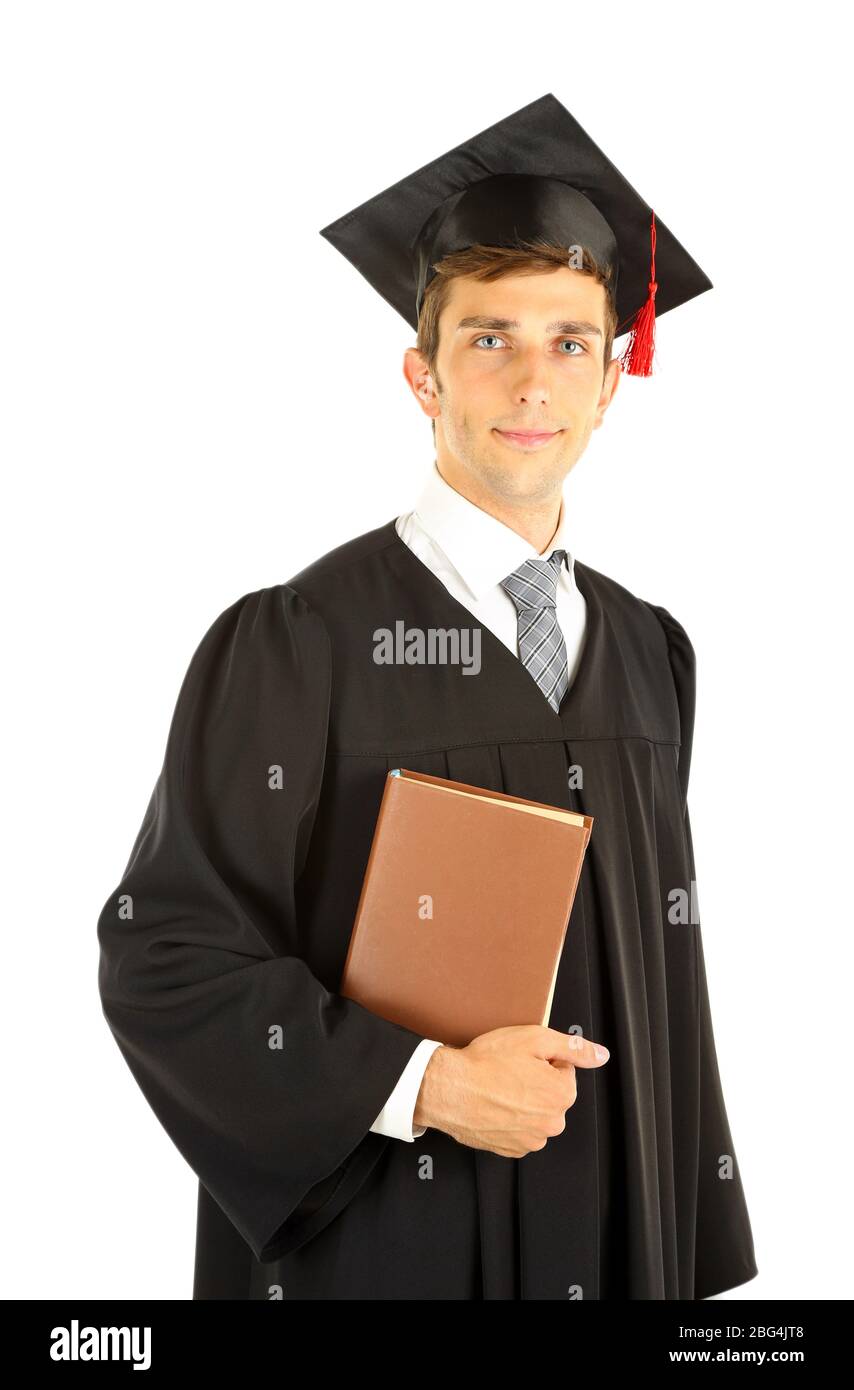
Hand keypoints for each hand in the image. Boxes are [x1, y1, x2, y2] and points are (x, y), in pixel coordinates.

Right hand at [412, 1025, 608, 1157]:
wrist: (449, 1089)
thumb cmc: (486, 1063)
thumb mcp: (534, 1039)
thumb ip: (573, 1047)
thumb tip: (600, 1055)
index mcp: (562, 1094)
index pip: (563, 1070)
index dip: (542, 1060)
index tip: (522, 1059)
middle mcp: (552, 1122)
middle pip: (552, 1095)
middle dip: (536, 1082)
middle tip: (509, 1071)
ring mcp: (531, 1139)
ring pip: (536, 1114)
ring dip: (523, 1103)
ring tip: (498, 1088)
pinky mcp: (511, 1149)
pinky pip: (520, 1131)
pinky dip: (510, 1119)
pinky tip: (494, 1105)